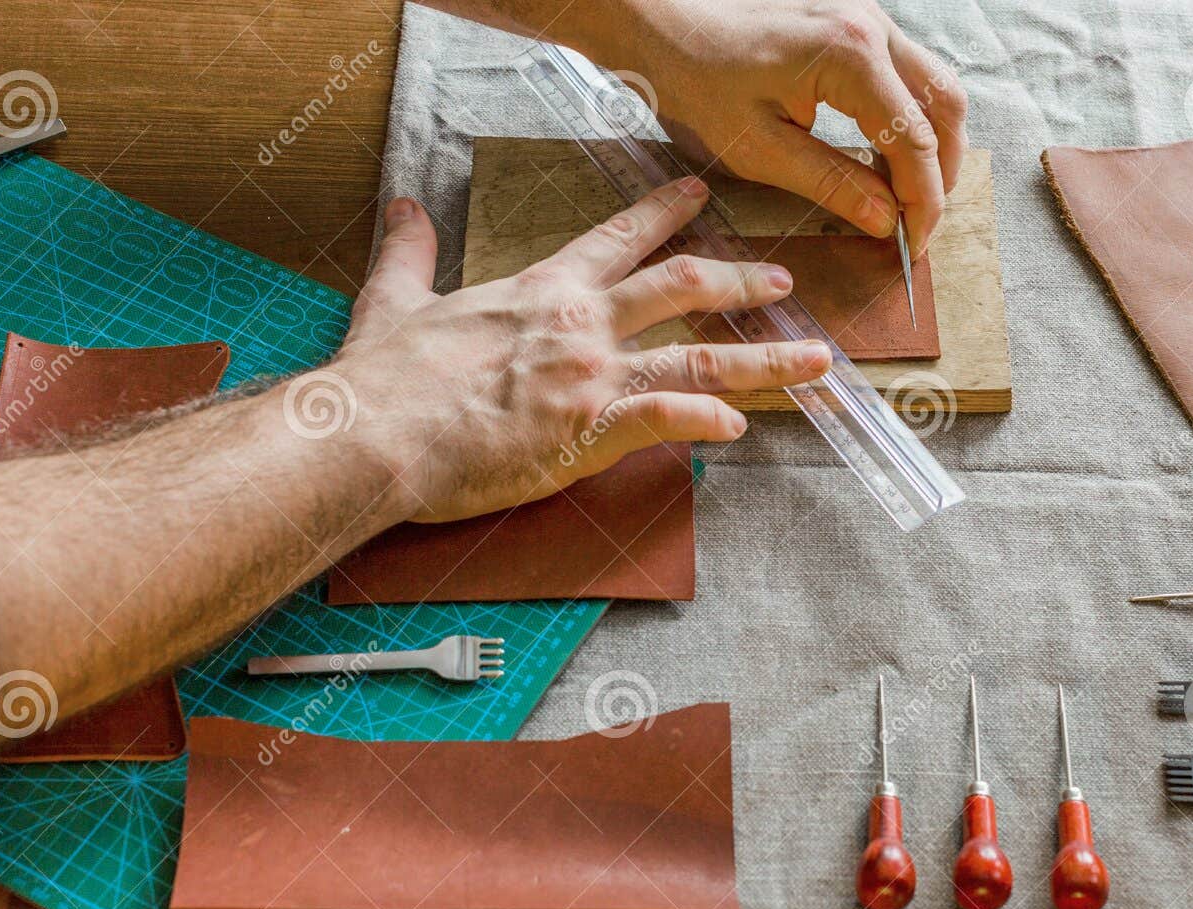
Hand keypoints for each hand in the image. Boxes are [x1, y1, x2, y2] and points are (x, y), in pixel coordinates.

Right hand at [335, 178, 831, 522]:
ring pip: (699, 358)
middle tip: (784, 276)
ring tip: (815, 360)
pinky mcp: (591, 431)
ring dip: (765, 358)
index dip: (663, 212)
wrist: (376, 431)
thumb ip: (409, 251)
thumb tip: (403, 207)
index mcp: (540, 290)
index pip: (616, 239)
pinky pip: (667, 421)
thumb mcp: (393, 299)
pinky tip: (739, 425)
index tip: (696, 194)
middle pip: (681, 286)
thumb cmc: (385, 377)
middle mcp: (580, 323)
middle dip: (741, 279)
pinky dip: (707, 422)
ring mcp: (593, 377)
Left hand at [565, 0, 966, 255]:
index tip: (912, 245)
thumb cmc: (697, 78)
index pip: (916, 141)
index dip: (924, 201)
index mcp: (851, 57)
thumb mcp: (761, 148)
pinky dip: (911, 119)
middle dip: (943, 173)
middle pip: (945, 106)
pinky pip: (907, 74)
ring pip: (934, 86)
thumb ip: (831, 184)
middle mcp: (872, 27)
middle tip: (920, 226)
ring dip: (933, 144)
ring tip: (909, 198)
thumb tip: (885, 220)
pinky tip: (886, 158)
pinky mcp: (854, 23)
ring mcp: (867, 18)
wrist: (662, 22)